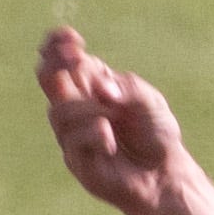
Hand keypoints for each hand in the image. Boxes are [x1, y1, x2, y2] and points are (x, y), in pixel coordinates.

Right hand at [36, 27, 182, 214]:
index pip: (60, 59)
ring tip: (115, 117)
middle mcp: (76, 108)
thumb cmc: (157, 135)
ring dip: (89, 109)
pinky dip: (93, 135)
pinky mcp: (77, 161)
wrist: (166, 175)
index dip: (57, 45)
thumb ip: (128, 88)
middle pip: (47, 78)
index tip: (74, 39)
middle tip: (79, 58)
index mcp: (91, 86)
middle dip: (57, 63)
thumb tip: (100, 87)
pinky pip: (72, 140)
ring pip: (59, 111)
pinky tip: (111, 141)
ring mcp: (72, 135)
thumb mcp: (150, 102)